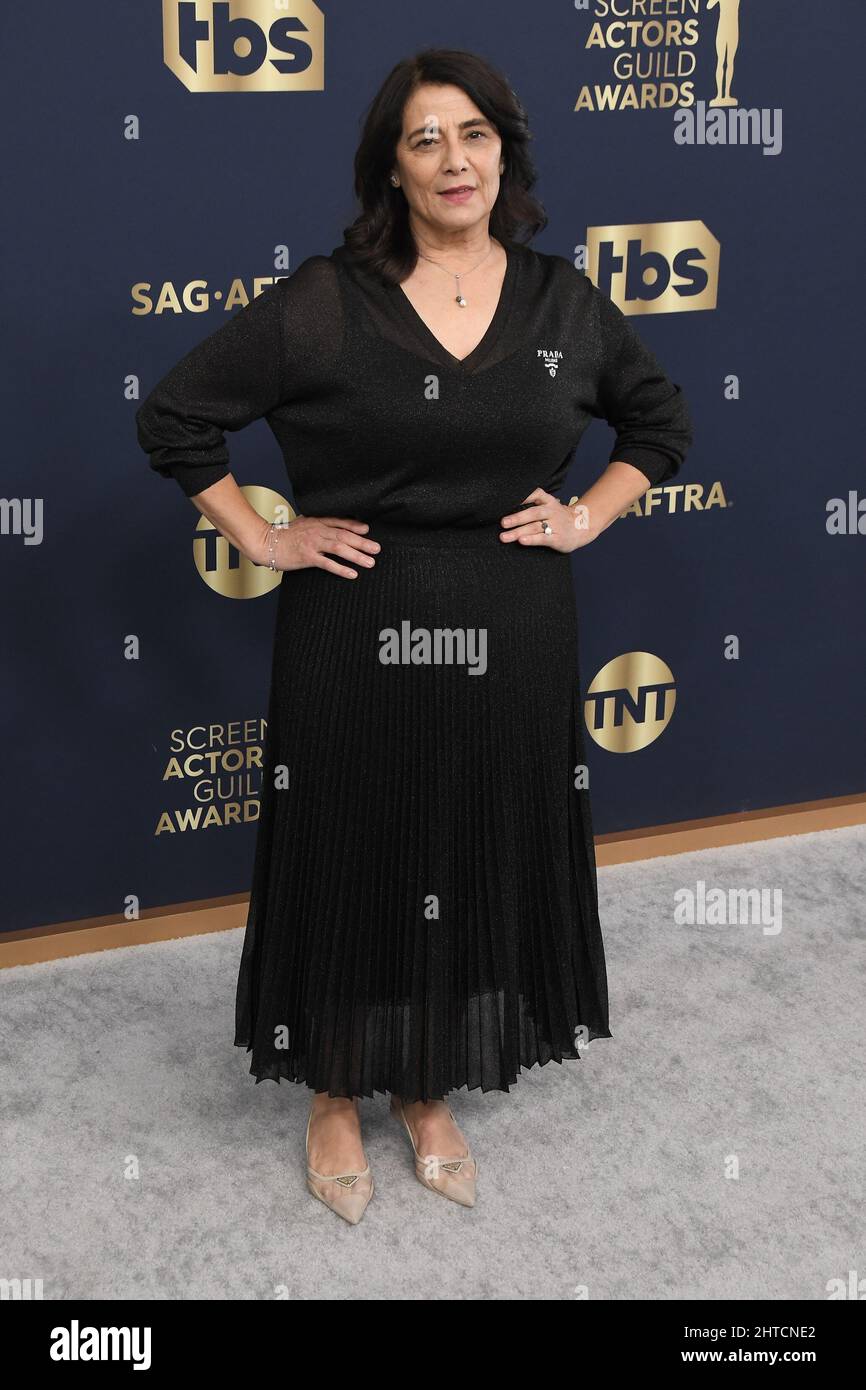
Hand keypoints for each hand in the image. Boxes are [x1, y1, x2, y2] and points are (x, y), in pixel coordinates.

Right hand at [260, 514, 379, 577]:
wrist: (265, 542)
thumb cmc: (282, 536)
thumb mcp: (302, 524)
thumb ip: (316, 524)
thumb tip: (329, 527)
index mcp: (316, 522)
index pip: (339, 522)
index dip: (355, 526)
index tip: (367, 530)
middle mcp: (317, 531)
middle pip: (344, 535)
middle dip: (362, 542)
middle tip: (377, 549)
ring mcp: (312, 543)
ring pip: (339, 548)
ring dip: (357, 555)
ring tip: (370, 562)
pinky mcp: (307, 557)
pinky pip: (328, 563)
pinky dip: (341, 569)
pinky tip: (352, 574)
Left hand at [499, 487, 596, 551]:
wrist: (583, 528)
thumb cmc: (559, 518)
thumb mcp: (549, 506)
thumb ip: (533, 505)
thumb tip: (506, 507)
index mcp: (548, 502)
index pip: (536, 494)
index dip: (524, 496)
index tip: (509, 499)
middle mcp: (551, 512)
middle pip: (533, 513)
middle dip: (516, 518)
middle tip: (502, 522)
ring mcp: (555, 525)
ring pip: (535, 527)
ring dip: (518, 531)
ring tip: (504, 537)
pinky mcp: (557, 539)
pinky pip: (543, 538)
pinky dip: (532, 540)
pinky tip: (522, 541)